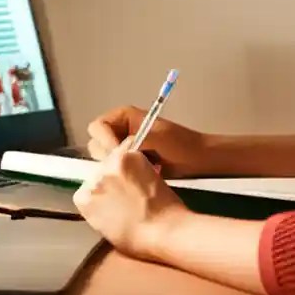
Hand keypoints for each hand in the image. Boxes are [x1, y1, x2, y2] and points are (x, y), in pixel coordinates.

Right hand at [73, 140, 187, 261]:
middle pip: (99, 171)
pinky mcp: (128, 156)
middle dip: (112, 178)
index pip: (87, 188)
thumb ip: (99, 210)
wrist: (163, 230)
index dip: (103, 192)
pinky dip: (137, 156)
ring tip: (139, 180)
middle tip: (128, 189)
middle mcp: (92, 180)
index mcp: (82, 200)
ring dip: (123, 166)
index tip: (114, 198)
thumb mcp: (106, 229)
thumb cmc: (138, 239)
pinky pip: (128, 147)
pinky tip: (146, 169)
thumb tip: (105, 200)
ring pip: (113, 158)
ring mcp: (109, 166)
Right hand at [86, 105, 209, 176]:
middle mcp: (119, 131)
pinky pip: (114, 171)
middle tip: (129, 163)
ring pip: (104, 160)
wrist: (197, 160)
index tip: (118, 152)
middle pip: (97, 144)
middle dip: (110, 155)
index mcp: (123, 117)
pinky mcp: (127, 165)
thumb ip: (133, 141)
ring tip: (136, 169)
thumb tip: (114, 151)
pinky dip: (122, 175)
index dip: (105, 140)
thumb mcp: (156, 137)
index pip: (97, 127)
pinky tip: (136, 178)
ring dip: (117, 166)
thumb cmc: (180, 144)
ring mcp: (122, 149)